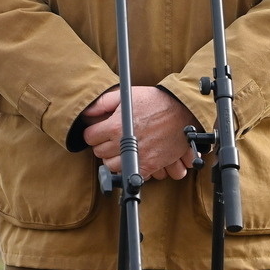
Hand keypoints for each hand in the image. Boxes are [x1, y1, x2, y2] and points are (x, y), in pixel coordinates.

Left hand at [81, 86, 197, 178]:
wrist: (183, 111)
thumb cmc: (155, 101)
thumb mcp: (127, 95)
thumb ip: (103, 103)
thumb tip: (86, 112)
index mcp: (115, 127)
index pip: (90, 137)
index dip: (93, 133)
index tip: (99, 131)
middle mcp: (124, 144)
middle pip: (99, 154)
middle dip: (103, 146)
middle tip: (111, 139)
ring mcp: (137, 157)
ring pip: (112, 167)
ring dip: (114, 159)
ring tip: (121, 149)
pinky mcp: (150, 166)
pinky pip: (130, 175)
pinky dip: (129, 169)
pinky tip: (133, 158)